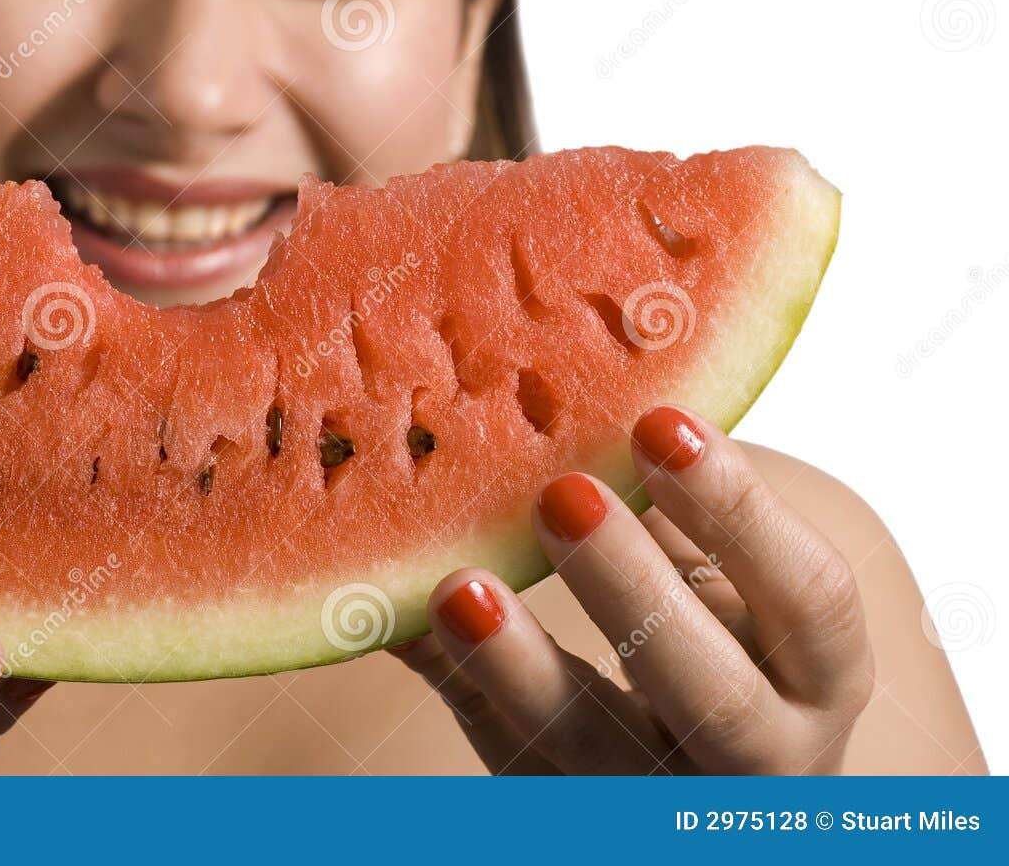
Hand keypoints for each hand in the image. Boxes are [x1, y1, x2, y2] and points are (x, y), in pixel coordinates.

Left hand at [393, 406, 873, 773]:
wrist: (702, 781)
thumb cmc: (714, 642)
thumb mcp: (723, 589)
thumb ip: (675, 516)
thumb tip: (581, 383)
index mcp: (817, 677)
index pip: (809, 600)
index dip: (739, 512)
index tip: (659, 418)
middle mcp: (760, 760)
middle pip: (711, 697)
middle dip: (633, 593)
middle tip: (560, 493)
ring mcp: (655, 802)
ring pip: (588, 749)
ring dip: (517, 666)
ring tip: (455, 586)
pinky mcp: (565, 817)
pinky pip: (495, 753)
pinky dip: (444, 680)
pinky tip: (382, 615)